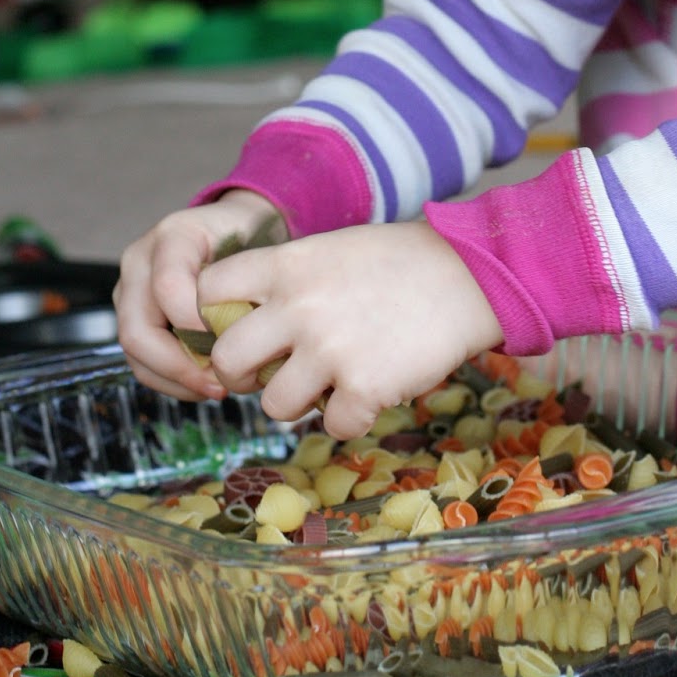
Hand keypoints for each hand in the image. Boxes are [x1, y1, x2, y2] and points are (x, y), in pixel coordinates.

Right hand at [114, 189, 286, 400]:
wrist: (235, 228)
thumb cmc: (249, 238)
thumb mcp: (254, 246)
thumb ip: (245, 284)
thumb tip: (241, 339)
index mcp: (172, 236)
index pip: (168, 287)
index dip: (195, 323)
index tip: (231, 342)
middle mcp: (140, 262)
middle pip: (138, 330)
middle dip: (180, 365)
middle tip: (221, 382)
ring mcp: (129, 290)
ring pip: (135, 352)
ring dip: (176, 379)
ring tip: (216, 387)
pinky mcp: (132, 316)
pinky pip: (141, 360)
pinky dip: (172, 379)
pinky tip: (203, 383)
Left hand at [195, 219, 503, 437]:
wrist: (469, 277)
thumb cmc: (398, 263)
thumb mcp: (329, 250)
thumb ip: (283, 281)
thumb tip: (238, 324)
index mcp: (287, 265)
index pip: (206, 293)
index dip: (212, 319)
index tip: (236, 330)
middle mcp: (299, 307)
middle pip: (228, 361)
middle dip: (245, 376)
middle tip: (273, 373)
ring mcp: (330, 350)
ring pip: (274, 407)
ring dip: (300, 402)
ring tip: (332, 381)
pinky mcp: (364, 388)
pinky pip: (332, 427)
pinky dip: (350, 417)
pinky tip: (372, 389)